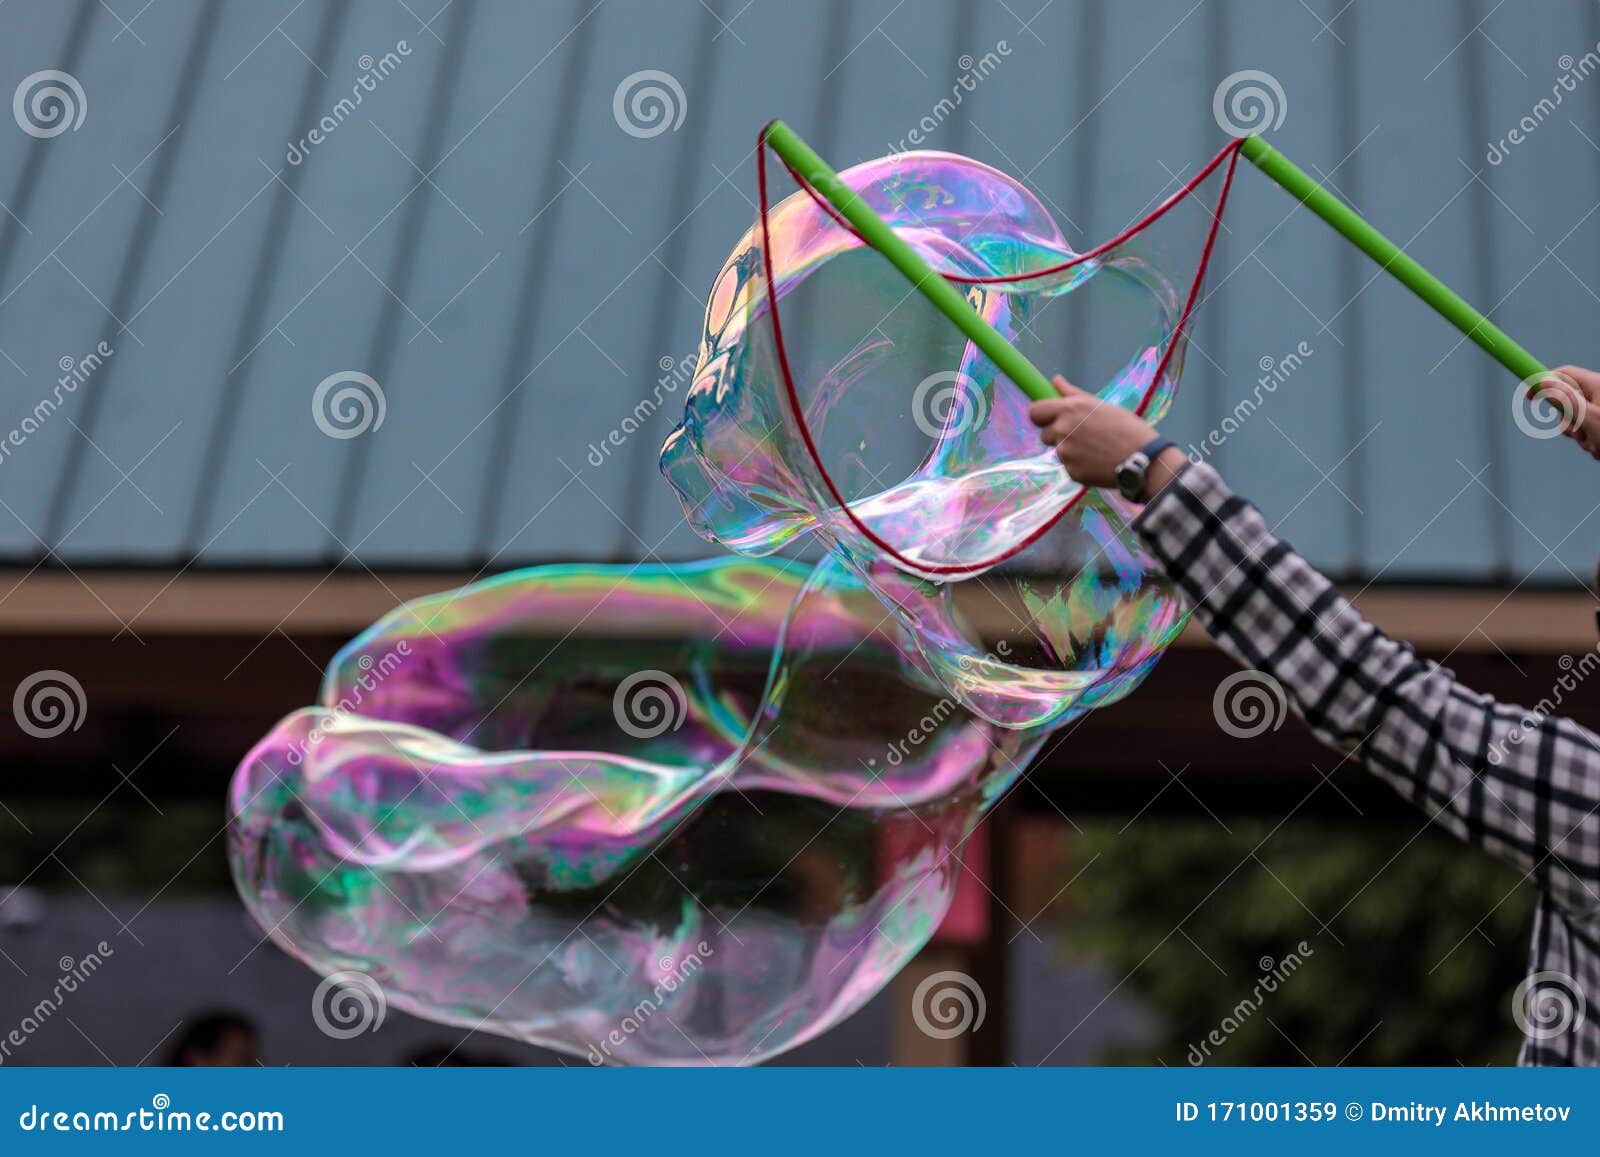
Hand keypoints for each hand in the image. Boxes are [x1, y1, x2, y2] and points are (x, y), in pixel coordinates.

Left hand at [1027, 375, 1185, 499]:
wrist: (1143, 458)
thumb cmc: (1125, 427)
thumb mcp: (1100, 405)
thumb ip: (1073, 394)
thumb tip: (1055, 381)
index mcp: (1069, 409)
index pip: (1034, 412)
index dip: (1040, 416)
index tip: (1048, 418)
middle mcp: (1063, 430)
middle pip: (1044, 434)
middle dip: (1057, 435)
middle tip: (1082, 435)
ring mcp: (1066, 453)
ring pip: (1059, 451)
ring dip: (1071, 450)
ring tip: (1096, 448)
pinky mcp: (1072, 472)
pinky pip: (1069, 467)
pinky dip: (1080, 465)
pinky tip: (1098, 461)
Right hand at [1535, 366, 1599, 459]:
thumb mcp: (1589, 418)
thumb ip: (1564, 399)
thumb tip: (1544, 382)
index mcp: (1598, 384)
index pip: (1563, 374)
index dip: (1544, 383)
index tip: (1530, 397)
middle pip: (1568, 400)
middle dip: (1568, 422)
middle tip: (1576, 434)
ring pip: (1578, 420)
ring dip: (1581, 437)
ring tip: (1597, 444)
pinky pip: (1590, 431)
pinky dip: (1592, 442)